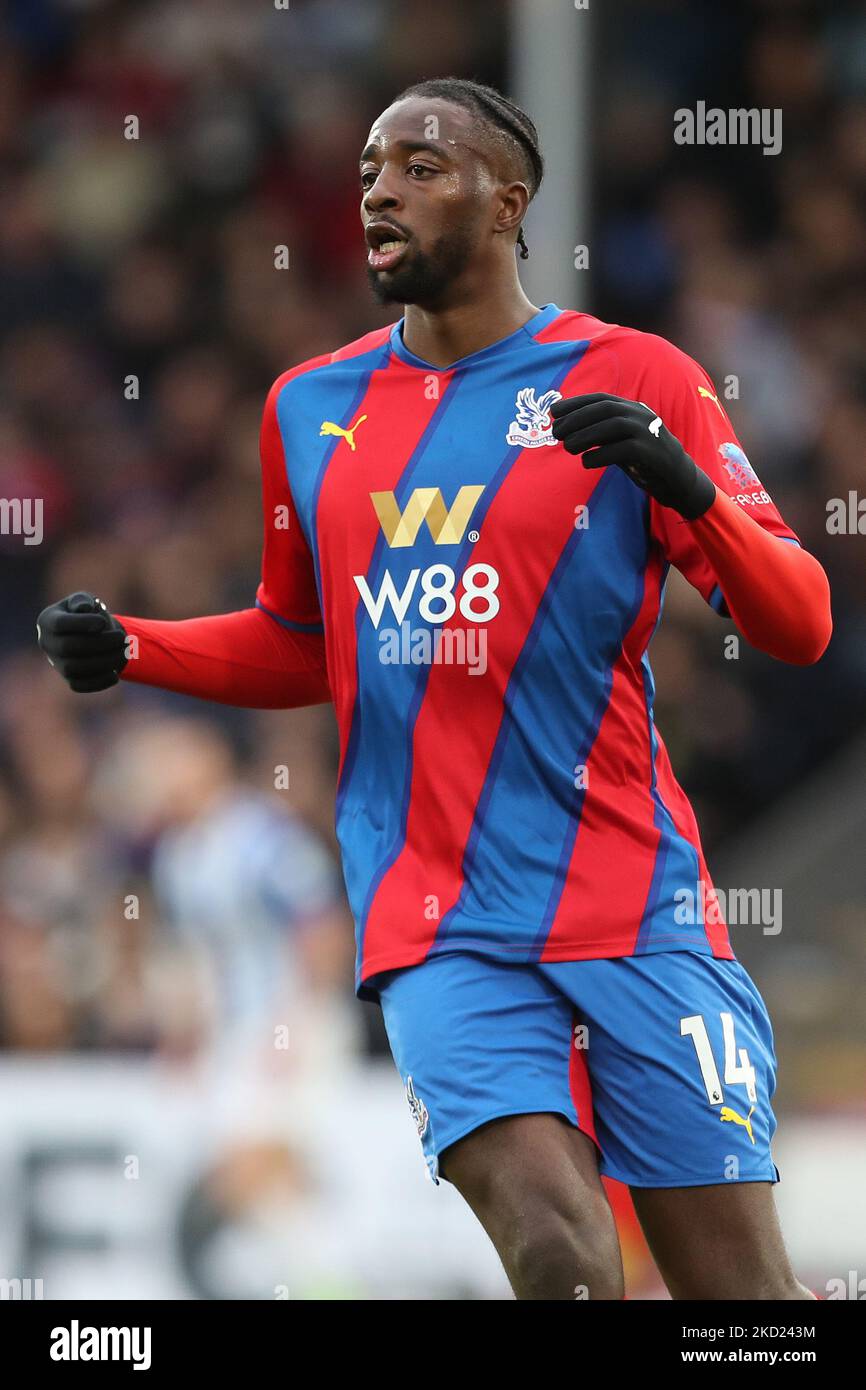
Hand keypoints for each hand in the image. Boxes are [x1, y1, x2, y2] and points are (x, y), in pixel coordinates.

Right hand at [36, 592, 127, 691]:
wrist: (94, 634)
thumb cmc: (89, 613)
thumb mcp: (86, 600)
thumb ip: (83, 601)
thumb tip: (83, 609)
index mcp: (47, 620)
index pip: (60, 624)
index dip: (82, 623)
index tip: (103, 622)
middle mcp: (47, 643)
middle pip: (68, 647)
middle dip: (99, 643)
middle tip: (122, 638)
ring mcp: (56, 663)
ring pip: (74, 668)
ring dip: (103, 661)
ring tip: (124, 652)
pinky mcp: (68, 679)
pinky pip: (79, 685)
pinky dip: (99, 681)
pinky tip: (115, 673)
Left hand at [549, 392, 715, 519]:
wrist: (678, 478)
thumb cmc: (644, 459)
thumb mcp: (621, 441)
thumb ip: (601, 433)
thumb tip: (568, 430)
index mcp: (632, 409)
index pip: (601, 399)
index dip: (576, 403)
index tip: (555, 411)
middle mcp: (640, 416)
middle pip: (605, 409)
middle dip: (577, 418)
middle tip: (557, 432)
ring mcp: (647, 432)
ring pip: (612, 426)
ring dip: (585, 435)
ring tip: (568, 447)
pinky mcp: (650, 452)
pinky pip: (622, 449)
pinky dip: (600, 454)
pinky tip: (586, 462)